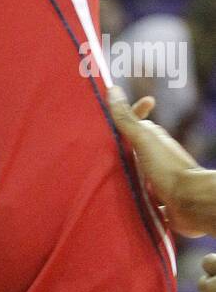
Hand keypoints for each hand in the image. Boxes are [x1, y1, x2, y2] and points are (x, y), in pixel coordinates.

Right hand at [107, 86, 208, 236]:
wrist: (190, 202)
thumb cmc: (167, 169)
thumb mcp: (144, 139)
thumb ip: (127, 118)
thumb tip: (113, 89)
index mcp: (154, 140)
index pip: (141, 122)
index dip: (135, 114)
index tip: (137, 106)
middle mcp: (157, 158)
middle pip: (136, 148)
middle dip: (123, 147)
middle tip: (102, 145)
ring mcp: (158, 179)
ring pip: (137, 173)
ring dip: (125, 174)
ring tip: (103, 175)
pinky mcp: (157, 201)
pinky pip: (141, 196)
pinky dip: (131, 196)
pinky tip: (119, 199)